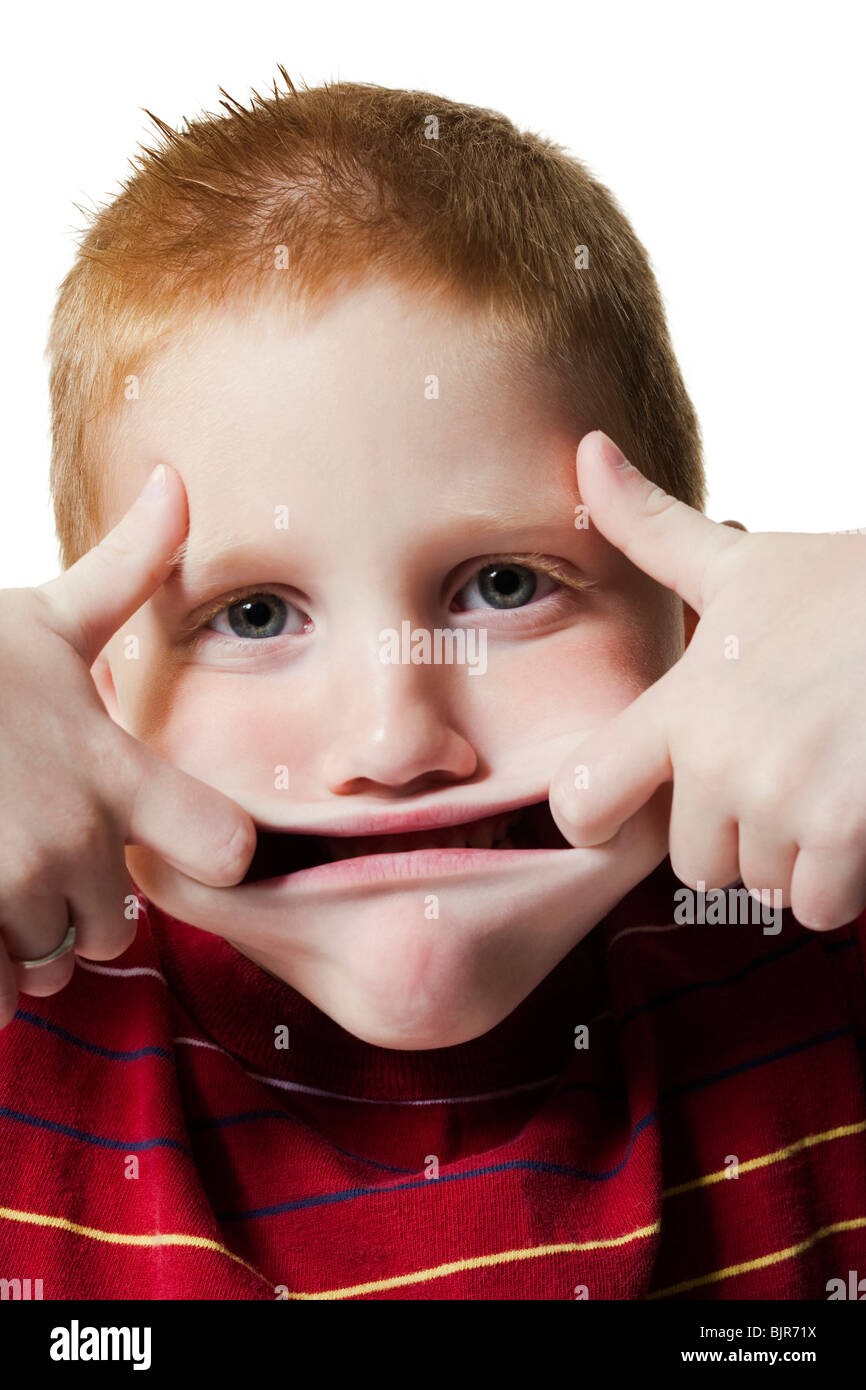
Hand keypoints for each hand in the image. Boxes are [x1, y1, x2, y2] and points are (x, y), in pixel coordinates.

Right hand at [0, 464, 255, 1024]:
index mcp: (113, 768)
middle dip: (86, 908)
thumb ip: (127, 567)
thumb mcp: (41, 614)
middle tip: (34, 856)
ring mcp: (8, 892)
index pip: (225, 846)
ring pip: (56, 967)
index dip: (208, 851)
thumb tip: (178, 481)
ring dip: (28, 941)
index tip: (167, 836)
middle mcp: (74, 839)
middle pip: (123, 928)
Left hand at [549, 430, 865, 931]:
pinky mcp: (846, 833)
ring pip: (762, 883)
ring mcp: (783, 800)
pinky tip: (860, 824)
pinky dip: (842, 882)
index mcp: (682, 704)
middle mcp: (717, 760)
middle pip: (691, 860)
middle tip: (781, 777)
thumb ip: (650, 529)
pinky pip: (820, 905)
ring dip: (794, 855)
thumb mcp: (743, 561)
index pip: (584, 799)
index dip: (593, 819)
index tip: (621, 813)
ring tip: (829, 784)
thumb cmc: (851, 587)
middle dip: (734, 835)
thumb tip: (585, 450)